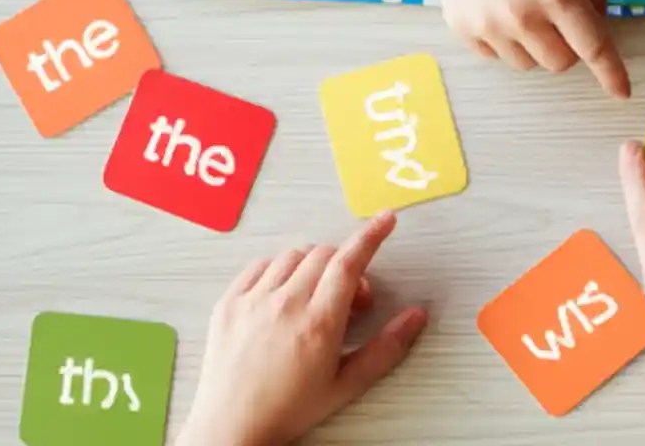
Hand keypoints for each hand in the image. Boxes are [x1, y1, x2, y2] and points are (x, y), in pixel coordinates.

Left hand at [177, 213, 427, 445]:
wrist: (231, 428)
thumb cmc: (288, 410)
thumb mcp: (346, 385)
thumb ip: (386, 347)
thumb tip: (415, 316)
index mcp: (318, 323)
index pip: (349, 262)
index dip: (371, 235)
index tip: (386, 220)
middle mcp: (284, 304)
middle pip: (324, 255)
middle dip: (345, 266)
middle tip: (351, 301)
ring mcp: (252, 301)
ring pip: (293, 256)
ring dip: (313, 267)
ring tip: (315, 300)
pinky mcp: (229, 303)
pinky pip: (259, 266)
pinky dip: (278, 271)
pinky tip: (284, 296)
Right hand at [389, 0, 630, 98]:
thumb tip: (595, 26)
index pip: (593, 47)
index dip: (611, 73)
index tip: (622, 93)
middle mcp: (522, 16)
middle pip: (560, 63)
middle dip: (568, 47)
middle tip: (558, 16)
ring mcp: (488, 25)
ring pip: (528, 64)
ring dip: (536, 45)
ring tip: (524, 6)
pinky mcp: (462, 27)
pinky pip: (496, 56)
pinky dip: (505, 40)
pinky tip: (498, 5)